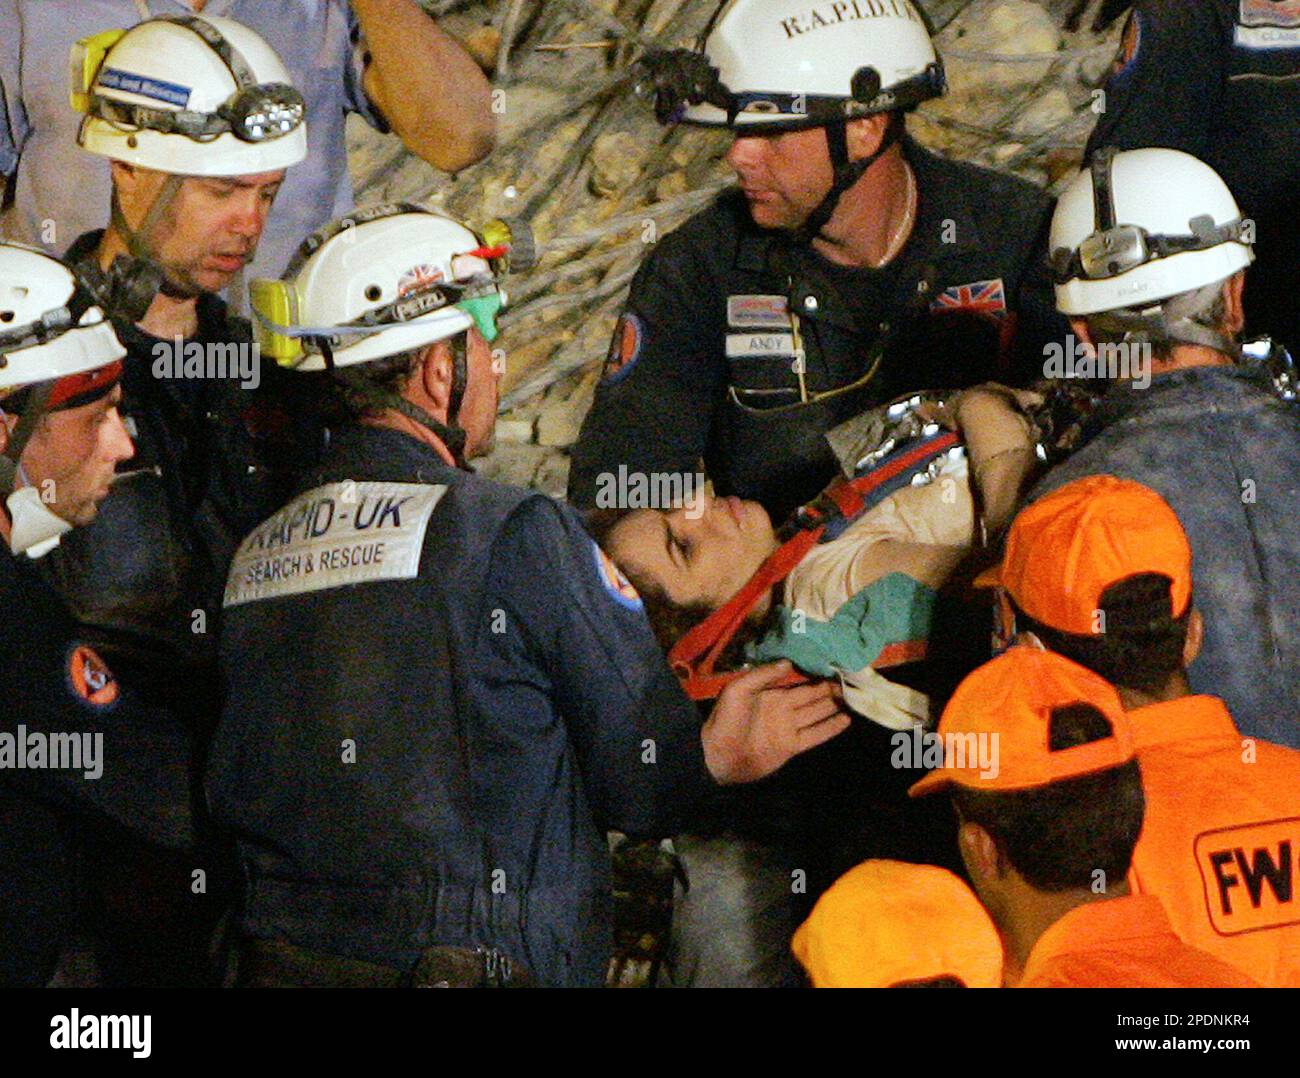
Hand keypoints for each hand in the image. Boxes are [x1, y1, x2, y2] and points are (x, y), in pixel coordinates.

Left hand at [700, 661, 850, 784]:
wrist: (719, 756)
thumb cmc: (726, 720)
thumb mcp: (738, 690)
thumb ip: (763, 675)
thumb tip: (789, 662)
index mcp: (770, 692)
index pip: (799, 681)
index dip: (815, 674)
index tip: (835, 665)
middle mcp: (783, 708)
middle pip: (812, 696)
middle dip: (830, 688)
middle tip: (852, 679)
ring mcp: (788, 727)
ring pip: (817, 713)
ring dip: (834, 706)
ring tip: (854, 697)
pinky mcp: (791, 746)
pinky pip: (815, 735)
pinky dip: (830, 728)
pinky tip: (845, 720)